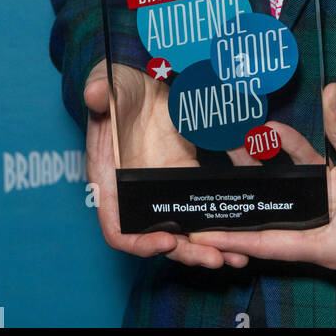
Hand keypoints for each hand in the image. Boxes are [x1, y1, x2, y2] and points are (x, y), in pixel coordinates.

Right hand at [84, 59, 247, 268]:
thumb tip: (95, 93)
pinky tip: (240, 229)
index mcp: (109, 179)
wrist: (140, 75)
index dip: (139, 242)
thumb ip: (99, 91)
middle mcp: (134, 191)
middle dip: (186, 252)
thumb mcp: (107, 83)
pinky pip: (198, 202)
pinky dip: (216, 218)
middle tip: (215, 259)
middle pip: (157, 236)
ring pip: (182, 227)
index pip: (117, 227)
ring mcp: (160, 183)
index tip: (167, 242)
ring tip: (235, 257)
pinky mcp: (183, 171)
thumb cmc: (117, 84)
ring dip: (206, 245)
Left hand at [189, 82, 335, 269]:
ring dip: (263, 172)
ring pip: (286, 195)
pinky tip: (272, 134)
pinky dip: (291, 156)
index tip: (202, 231)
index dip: (235, 236)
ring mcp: (329, 216)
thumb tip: (330, 93)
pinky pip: (306, 177)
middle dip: (241, 204)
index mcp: (326, 244)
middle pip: (271, 222)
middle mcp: (322, 234)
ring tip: (233, 149)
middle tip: (206, 192)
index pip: (269, 244)